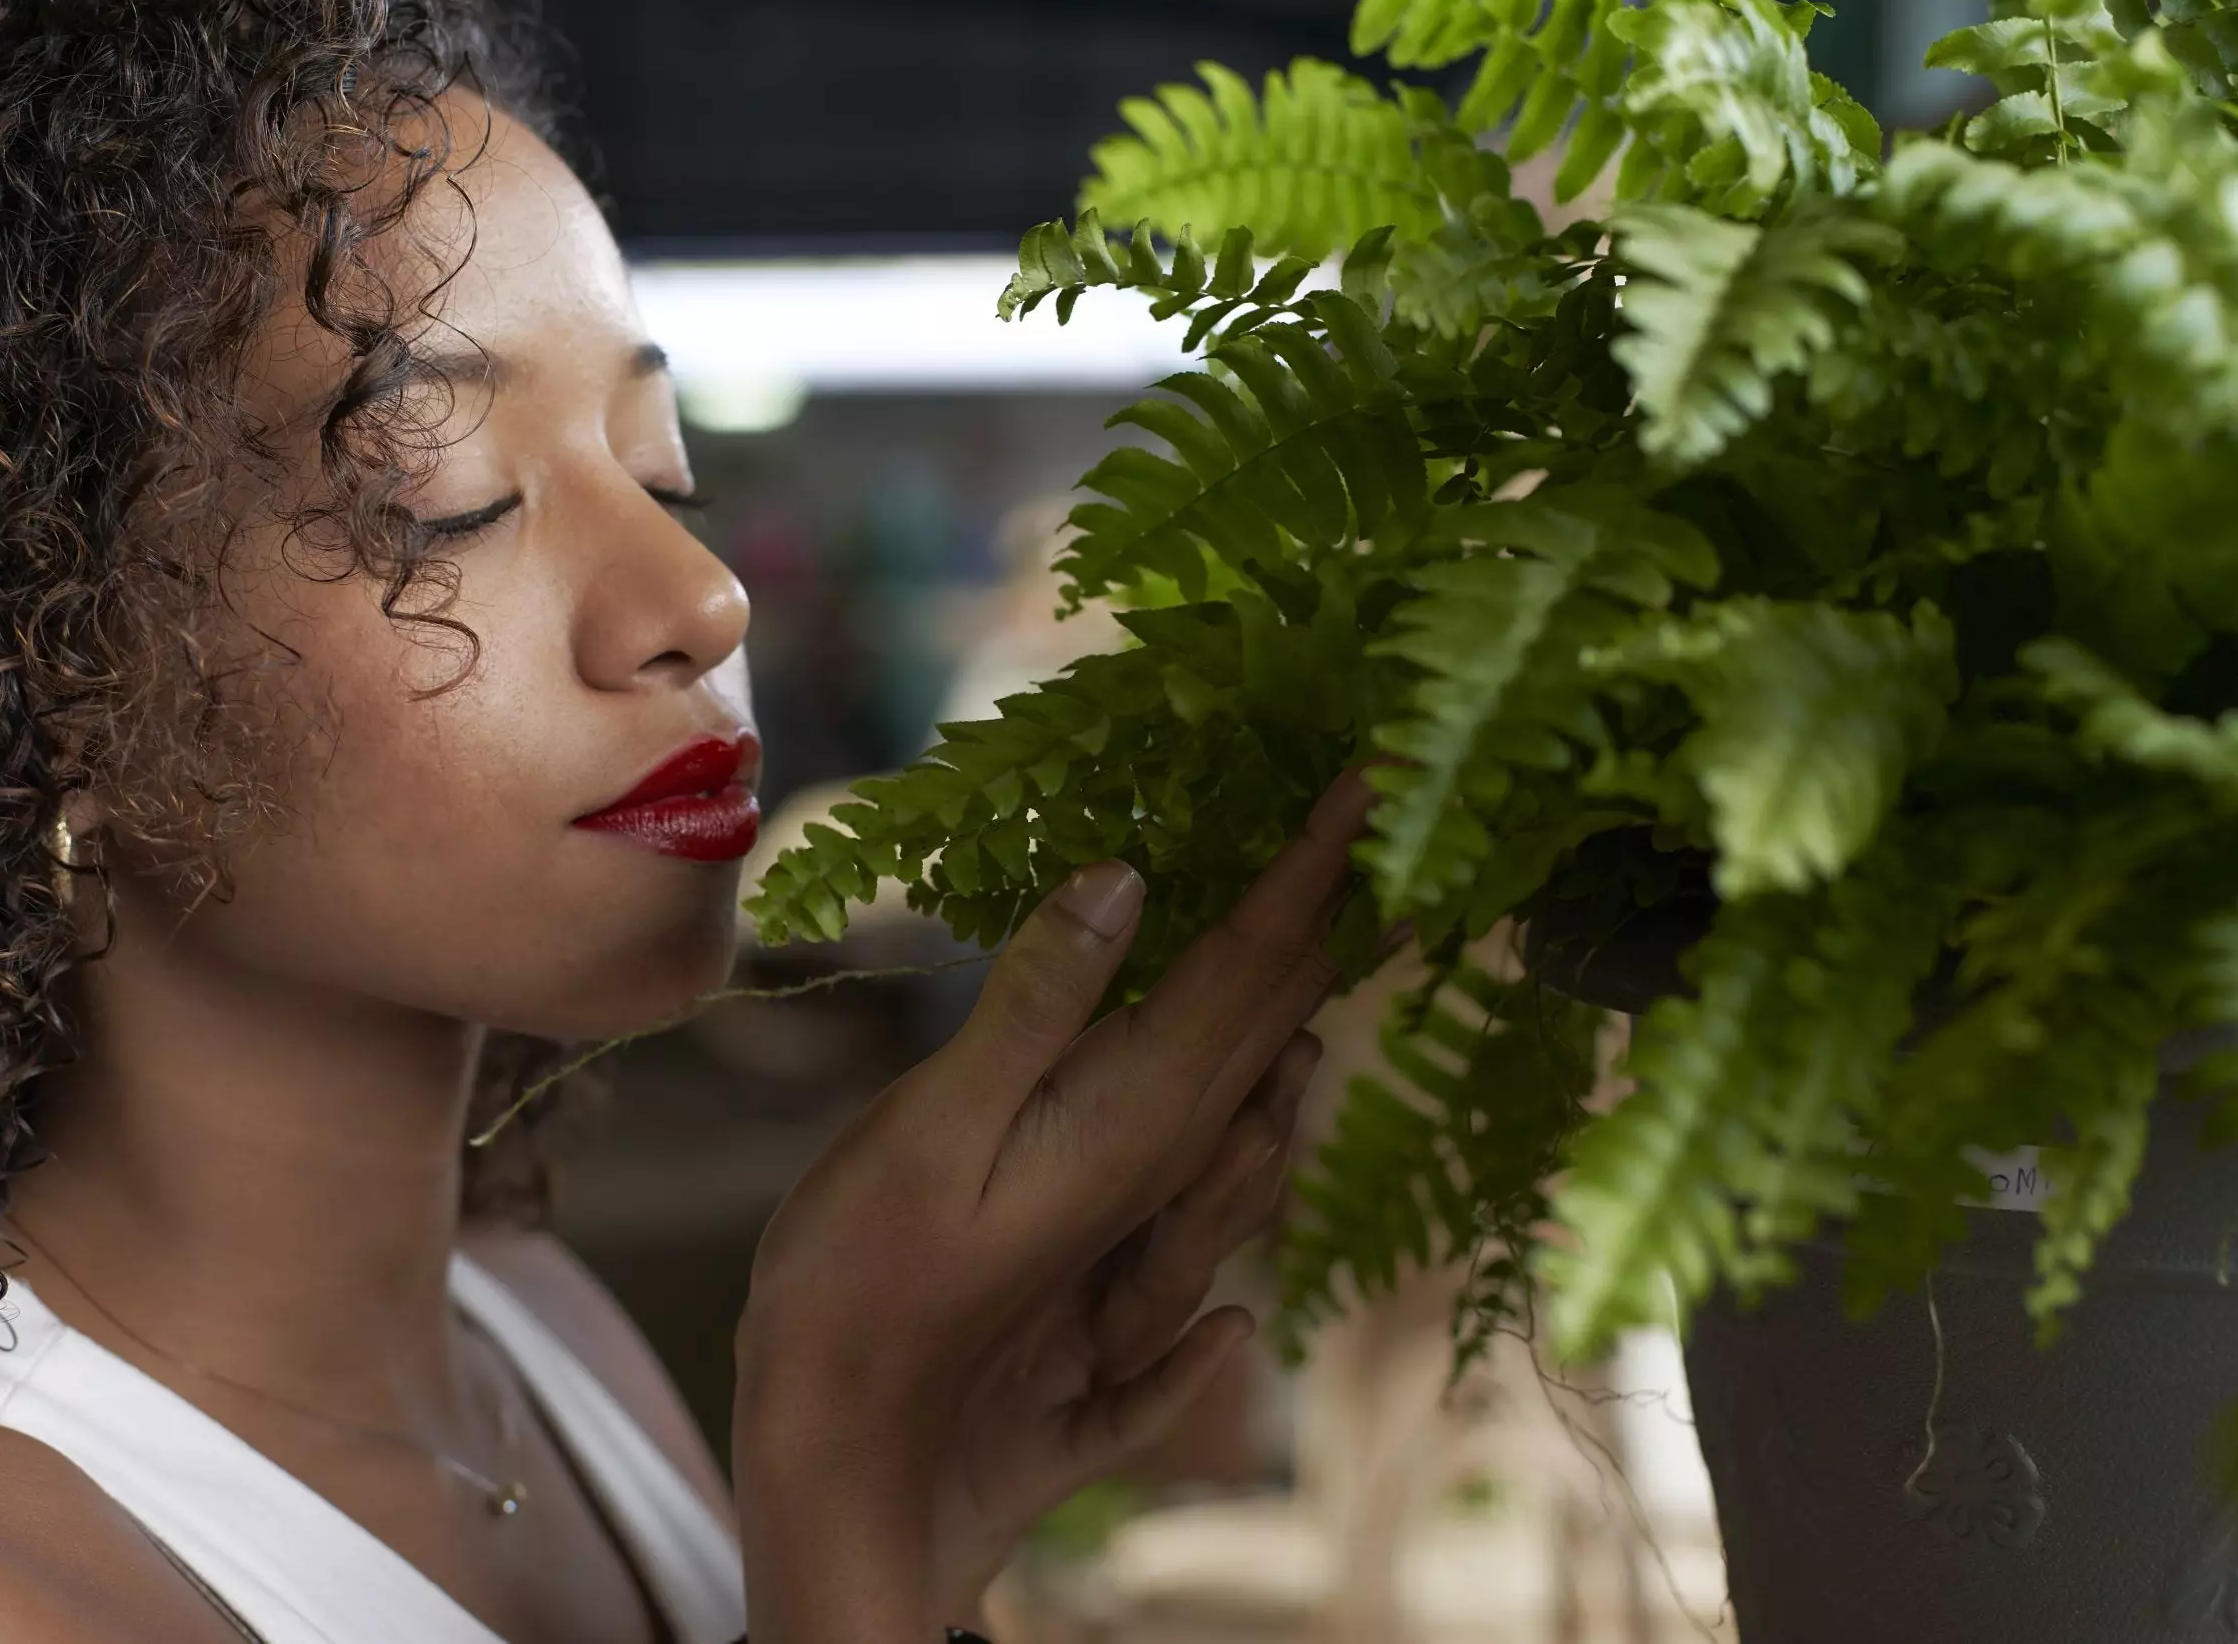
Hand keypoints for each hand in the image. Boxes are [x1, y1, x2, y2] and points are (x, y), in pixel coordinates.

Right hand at [732, 770, 1374, 1642]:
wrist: (855, 1466)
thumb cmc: (867, 1292)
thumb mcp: (933, 1132)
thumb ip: (1036, 1005)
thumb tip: (1126, 876)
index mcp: (1138, 1114)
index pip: (1253, 961)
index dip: (1315, 861)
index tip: (1376, 770)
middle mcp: (1168, 1158)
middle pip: (1277, 1013)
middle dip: (1333, 909)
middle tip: (1382, 816)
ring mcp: (1147, 1211)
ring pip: (1259, 1086)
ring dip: (1304, 995)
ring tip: (1339, 927)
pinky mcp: (1113, 1248)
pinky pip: (1220, 1162)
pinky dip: (1260, 1096)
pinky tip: (1272, 1096)